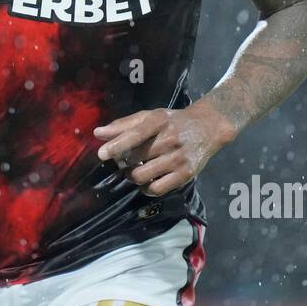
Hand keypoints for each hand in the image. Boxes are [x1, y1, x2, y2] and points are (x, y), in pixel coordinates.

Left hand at [93, 99, 238, 195]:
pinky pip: (157, 189)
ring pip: (143, 175)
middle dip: (122, 162)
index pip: (135, 134)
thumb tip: (98, 133)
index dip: (117, 145)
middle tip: (122, 161)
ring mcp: (179, 158)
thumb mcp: (150, 116)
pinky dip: (145, 188)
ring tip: (132, 170)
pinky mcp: (186, 174)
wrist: (207, 127)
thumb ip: (123, 125)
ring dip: (131, 176)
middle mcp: (170, 139)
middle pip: (136, 157)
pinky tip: (145, 182)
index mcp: (159, 121)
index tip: (101, 154)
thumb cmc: (172, 121)